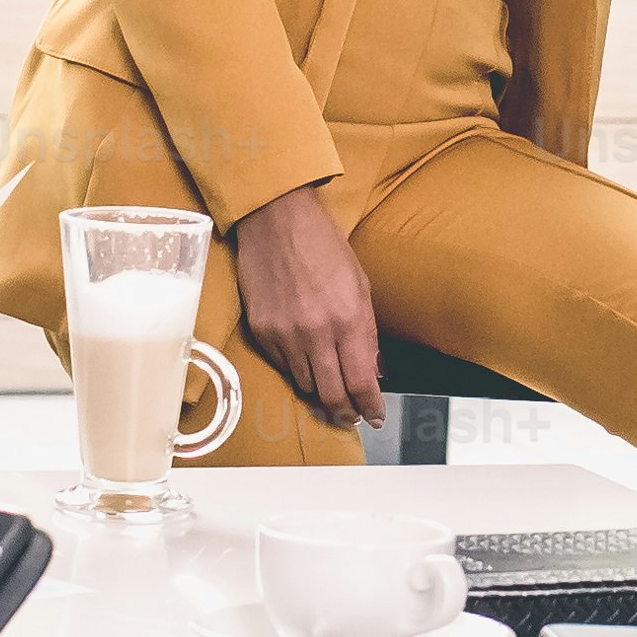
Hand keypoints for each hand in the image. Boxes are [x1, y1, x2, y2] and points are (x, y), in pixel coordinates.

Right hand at [229, 186, 381, 426]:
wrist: (277, 219)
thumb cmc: (324, 246)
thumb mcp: (360, 285)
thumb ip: (367, 332)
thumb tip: (372, 371)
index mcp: (349, 319)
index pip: (362, 381)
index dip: (370, 405)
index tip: (375, 416)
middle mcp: (316, 333)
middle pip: (332, 394)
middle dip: (345, 412)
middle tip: (351, 416)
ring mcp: (285, 335)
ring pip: (305, 384)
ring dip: (320, 389)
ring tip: (328, 385)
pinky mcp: (261, 331)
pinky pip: (281, 366)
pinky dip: (295, 368)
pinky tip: (303, 357)